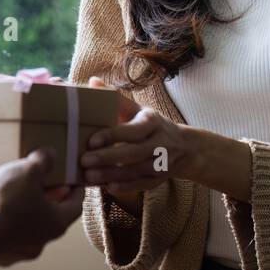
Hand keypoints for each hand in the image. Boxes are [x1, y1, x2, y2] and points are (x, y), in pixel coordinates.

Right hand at [0, 149, 84, 265]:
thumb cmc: (6, 203)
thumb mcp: (29, 172)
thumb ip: (43, 161)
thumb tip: (50, 155)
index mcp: (55, 224)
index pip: (76, 206)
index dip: (76, 190)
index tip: (73, 179)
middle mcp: (38, 240)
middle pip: (45, 211)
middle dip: (39, 191)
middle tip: (35, 175)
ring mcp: (13, 248)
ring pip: (16, 216)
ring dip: (8, 195)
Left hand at [79, 76, 190, 197]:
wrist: (185, 148)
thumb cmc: (152, 126)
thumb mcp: (139, 110)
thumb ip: (116, 99)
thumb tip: (92, 82)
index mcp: (153, 122)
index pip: (132, 130)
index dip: (112, 135)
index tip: (91, 141)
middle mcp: (160, 143)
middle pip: (134, 153)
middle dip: (108, 158)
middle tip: (84, 160)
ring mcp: (162, 163)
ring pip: (135, 171)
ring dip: (111, 175)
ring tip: (89, 176)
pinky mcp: (159, 180)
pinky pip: (141, 185)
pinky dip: (124, 187)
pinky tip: (106, 187)